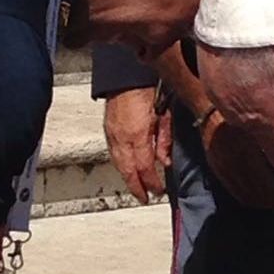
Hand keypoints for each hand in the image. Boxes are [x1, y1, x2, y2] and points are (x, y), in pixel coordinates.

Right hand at [104, 87, 171, 203]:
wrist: (126, 75)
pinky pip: (114, 155)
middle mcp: (122, 139)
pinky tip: (127, 171)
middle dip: (137, 187)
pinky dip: (121, 166)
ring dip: (128, 179)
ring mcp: (112, 135)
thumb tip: (165, 162)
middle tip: (145, 198)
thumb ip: (164, 141)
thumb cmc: (148, 92)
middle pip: (128, 171)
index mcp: (138, 135)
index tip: (159, 191)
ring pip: (119, 165)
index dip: (152, 183)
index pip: (145, 168)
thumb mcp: (165, 116)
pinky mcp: (108, 131)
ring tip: (137, 189)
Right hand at [200, 113, 273, 215]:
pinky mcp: (216, 168)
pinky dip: (251, 197)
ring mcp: (220, 169)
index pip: (264, 188)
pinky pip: (235, 190)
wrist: (206, 105)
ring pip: (244, 196)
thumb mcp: (258, 125)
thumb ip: (273, 145)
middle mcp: (230, 166)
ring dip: (264, 204)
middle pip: (254, 196)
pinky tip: (263, 196)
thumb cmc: (239, 109)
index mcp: (243, 155)